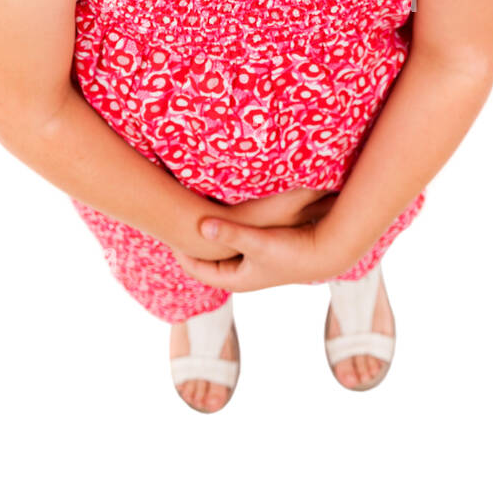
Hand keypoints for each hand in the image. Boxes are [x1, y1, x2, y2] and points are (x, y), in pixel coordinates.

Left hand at [173, 188, 339, 263]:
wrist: (326, 252)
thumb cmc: (292, 250)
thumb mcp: (258, 241)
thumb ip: (230, 233)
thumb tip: (201, 226)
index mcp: (236, 278)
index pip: (196, 269)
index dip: (180, 252)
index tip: (166, 231)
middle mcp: (242, 275)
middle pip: (206, 262)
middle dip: (191, 245)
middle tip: (172, 222)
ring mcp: (253, 264)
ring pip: (221, 252)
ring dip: (208, 238)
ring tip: (191, 217)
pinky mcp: (263, 252)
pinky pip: (234, 243)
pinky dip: (225, 232)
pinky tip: (221, 214)